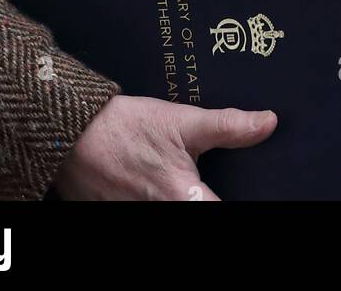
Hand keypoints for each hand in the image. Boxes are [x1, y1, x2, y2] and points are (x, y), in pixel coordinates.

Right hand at [51, 94, 277, 199]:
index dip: (239, 206)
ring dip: (179, 199)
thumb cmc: (127, 127)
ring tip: (169, 177)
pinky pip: (143, 212)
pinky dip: (154, 199)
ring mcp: (135, 220)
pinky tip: (150, 183)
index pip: (220, 215)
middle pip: (196, 212)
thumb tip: (268, 122)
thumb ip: (228, 126)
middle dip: (202, 198)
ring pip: (170, 216)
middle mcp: (160, 217)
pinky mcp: (115, 219)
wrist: (71, 134)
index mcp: (182, 199)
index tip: (257, 197)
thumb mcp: (182, 121)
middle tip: (202, 184)